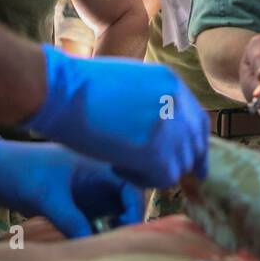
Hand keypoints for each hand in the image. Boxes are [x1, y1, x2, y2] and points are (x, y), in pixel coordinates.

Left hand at [0, 134, 142, 237]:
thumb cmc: (20, 172)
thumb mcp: (46, 197)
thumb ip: (71, 220)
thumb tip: (93, 244)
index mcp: (95, 162)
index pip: (130, 184)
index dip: (135, 206)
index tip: (126, 228)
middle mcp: (96, 175)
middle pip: (126, 198)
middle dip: (127, 219)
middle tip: (119, 240)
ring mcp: (87, 189)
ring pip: (112, 210)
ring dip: (114, 226)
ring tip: (108, 244)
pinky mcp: (76, 203)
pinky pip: (96, 218)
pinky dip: (98, 230)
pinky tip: (92, 242)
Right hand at [22, 45, 209, 187]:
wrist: (61, 91)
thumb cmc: (81, 87)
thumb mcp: (130, 81)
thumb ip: (154, 101)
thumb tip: (164, 129)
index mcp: (171, 82)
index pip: (198, 121)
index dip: (195, 145)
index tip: (193, 163)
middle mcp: (177, 102)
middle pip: (194, 145)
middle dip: (178, 162)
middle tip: (156, 172)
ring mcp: (169, 126)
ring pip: (178, 165)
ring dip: (154, 170)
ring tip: (122, 160)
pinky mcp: (155, 151)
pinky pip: (161, 178)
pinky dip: (140, 179)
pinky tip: (116, 166)